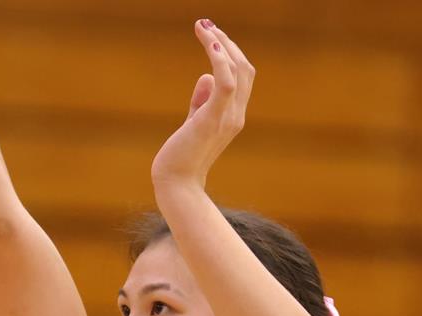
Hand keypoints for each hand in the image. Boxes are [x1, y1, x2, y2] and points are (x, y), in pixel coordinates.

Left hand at [151, 20, 253, 191]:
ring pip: (237, 70)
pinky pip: (225, 83)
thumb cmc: (181, 156)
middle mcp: (236, 115)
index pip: (242, 76)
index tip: (212, 35)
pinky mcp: (213, 119)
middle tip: (205, 25)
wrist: (176, 183)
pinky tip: (208, 44)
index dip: (231, 53)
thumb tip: (205, 75)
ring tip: (203, 27)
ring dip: (221, 44)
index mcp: (234, 116)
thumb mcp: (194, 122)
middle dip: (227, 43)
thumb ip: (201, 101)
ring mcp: (228, 118)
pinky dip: (219, 59)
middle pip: (244, 68)